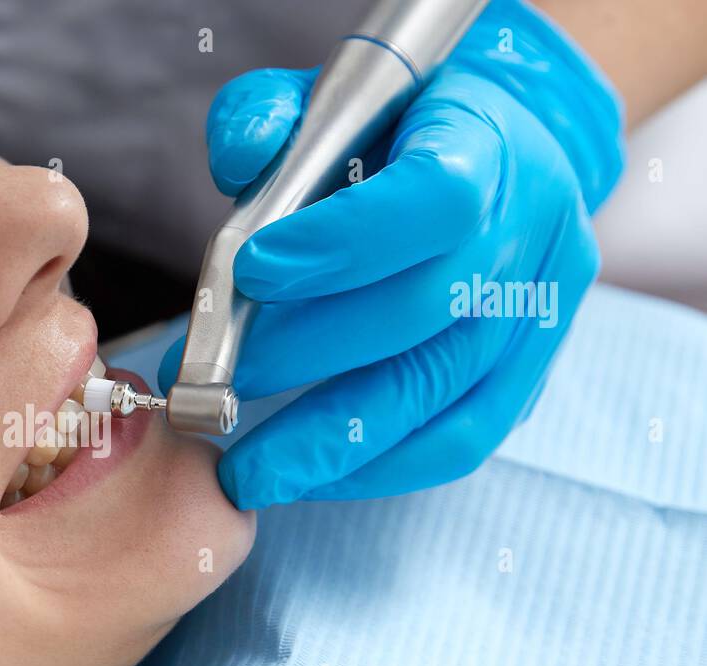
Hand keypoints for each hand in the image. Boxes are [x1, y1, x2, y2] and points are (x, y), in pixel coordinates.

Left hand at [159, 0, 623, 508]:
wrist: (503, 153)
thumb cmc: (394, 131)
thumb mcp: (325, 100)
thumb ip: (268, 118)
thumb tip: (241, 165)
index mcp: (487, 143)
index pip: (435, 200)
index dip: (344, 242)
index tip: (251, 273)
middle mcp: (532, 228)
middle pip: (426, 311)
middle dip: (305, 356)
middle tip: (212, 389)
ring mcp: (541, 310)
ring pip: (442, 394)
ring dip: (331, 442)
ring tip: (248, 470)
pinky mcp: (531, 373)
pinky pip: (461, 441)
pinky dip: (377, 469)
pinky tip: (309, 476)